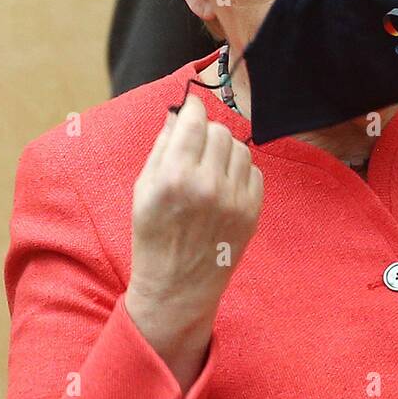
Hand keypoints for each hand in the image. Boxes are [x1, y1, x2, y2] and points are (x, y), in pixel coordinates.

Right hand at [126, 95, 262, 347]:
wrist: (177, 289)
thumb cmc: (154, 237)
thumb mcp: (143, 191)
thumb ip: (161, 148)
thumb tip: (178, 114)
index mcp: (175, 177)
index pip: (195, 121)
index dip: (192, 110)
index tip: (191, 110)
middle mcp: (208, 184)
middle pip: (220, 131)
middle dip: (207, 132)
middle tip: (196, 146)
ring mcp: (234, 199)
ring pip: (240, 148)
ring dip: (225, 151)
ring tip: (209, 169)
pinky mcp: (252, 212)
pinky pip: (254, 171)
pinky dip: (239, 171)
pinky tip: (223, 186)